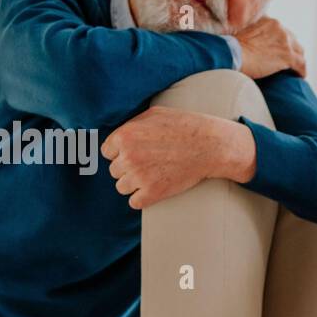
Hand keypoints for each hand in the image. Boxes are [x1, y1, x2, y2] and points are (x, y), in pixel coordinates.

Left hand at [101, 107, 255, 208]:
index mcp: (124, 136)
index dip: (120, 152)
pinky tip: (154, 188)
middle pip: (114, 170)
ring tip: (152, 175)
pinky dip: (143, 198)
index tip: (135, 153)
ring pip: (122, 187)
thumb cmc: (185, 127)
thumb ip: (131, 125)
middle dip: (128, 168)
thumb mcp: (153, 115)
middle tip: (149, 163)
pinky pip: (134, 202)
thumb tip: (118, 136)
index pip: (106, 152)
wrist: (210, 146)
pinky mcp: (153, 193)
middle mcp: (128, 157)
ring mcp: (140, 177)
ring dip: (134, 184)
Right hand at [236, 17, 305, 78]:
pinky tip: (299, 77)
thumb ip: (254, 34)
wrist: (233, 54)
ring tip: (295, 70)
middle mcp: (280, 28)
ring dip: (298, 60)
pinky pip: (301, 64)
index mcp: (269, 22)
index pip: (282, 32)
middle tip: (289, 61)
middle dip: (292, 50)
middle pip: (293, 40)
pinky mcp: (287, 56)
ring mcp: (285, 42)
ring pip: (299, 51)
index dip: (282, 42)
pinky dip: (301, 71)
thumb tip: (255, 45)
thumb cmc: (233, 48)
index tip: (280, 50)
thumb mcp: (245, 33)